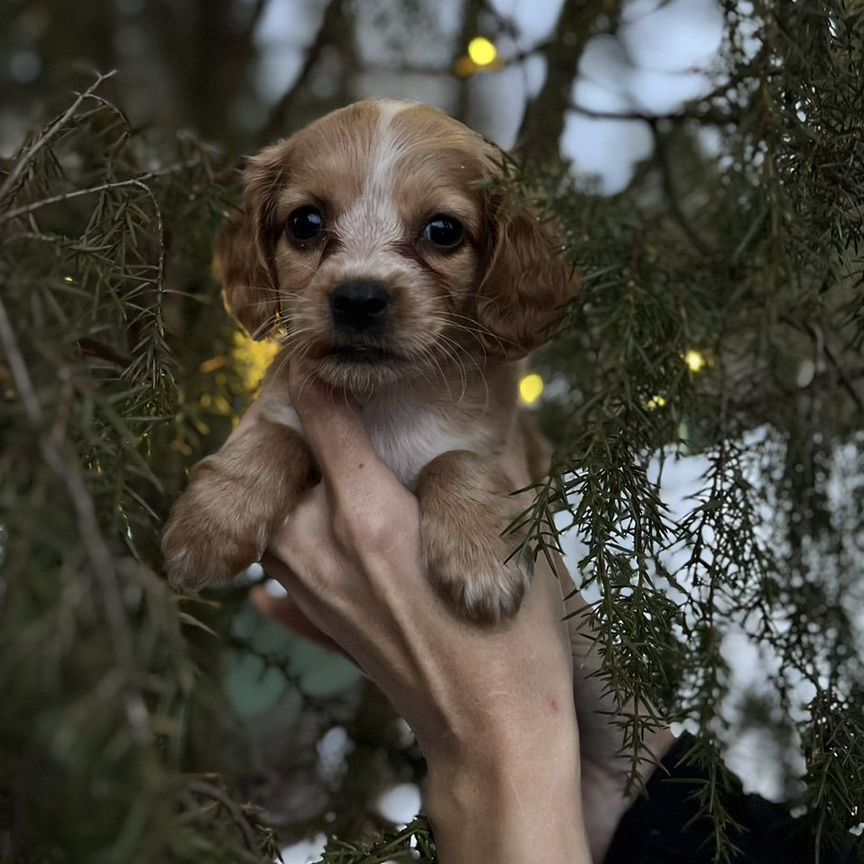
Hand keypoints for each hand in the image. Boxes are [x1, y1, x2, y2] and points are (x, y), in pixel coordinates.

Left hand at [256, 367, 591, 863]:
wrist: (491, 731)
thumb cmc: (513, 633)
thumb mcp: (509, 533)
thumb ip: (491, 458)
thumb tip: (497, 399)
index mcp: (368, 515)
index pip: (324, 418)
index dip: (318, 377)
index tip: (319, 354)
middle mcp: (319, 546)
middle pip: (288, 461)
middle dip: (307, 430)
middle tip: (333, 408)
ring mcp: (305, 588)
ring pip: (279, 508)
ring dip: (298, 481)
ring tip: (330, 463)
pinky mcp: (309, 619)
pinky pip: (277, 562)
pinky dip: (288, 536)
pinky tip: (304, 532)